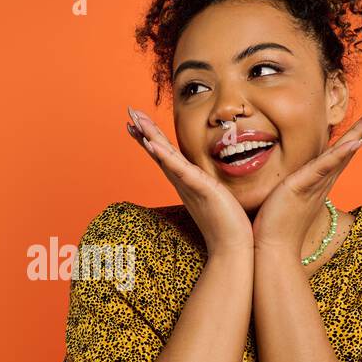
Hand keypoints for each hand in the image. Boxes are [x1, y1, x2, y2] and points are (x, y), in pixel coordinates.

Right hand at [125, 106, 252, 256]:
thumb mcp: (219, 197)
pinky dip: (165, 157)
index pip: (166, 155)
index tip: (137, 122)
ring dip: (149, 138)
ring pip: (165, 157)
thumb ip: (214, 185)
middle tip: (129, 112)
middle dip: (144, 131)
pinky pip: (180, 170)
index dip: (151, 138)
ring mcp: (189, 186)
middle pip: (159, 152)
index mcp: (188, 182)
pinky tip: (153, 144)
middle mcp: (183, 183)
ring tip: (135, 121)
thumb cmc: (229, 226)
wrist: (233, 249)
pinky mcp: (200, 190)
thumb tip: (218, 176)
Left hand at [250, 100, 361, 253]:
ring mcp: (317, 183)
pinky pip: (325, 167)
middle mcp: (324, 179)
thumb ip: (295, 181)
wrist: (273, 249)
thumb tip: (291, 173)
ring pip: (345, 152)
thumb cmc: (276, 225)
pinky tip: (355, 141)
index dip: (361, 130)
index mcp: (321, 178)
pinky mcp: (303, 187)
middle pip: (352, 146)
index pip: (345, 149)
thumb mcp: (288, 194)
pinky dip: (341, 154)